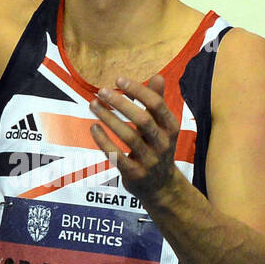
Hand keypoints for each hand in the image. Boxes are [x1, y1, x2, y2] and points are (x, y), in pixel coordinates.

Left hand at [88, 75, 179, 203]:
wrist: (161, 187)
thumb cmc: (158, 149)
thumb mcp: (163, 127)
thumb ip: (158, 102)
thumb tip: (158, 76)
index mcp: (171, 128)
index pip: (157, 105)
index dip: (138, 90)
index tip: (119, 80)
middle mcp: (163, 144)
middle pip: (142, 119)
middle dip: (121, 103)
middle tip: (102, 91)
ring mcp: (149, 160)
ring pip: (127, 136)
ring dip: (108, 118)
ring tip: (93, 104)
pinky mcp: (134, 173)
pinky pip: (116, 155)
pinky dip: (103, 141)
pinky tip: (94, 127)